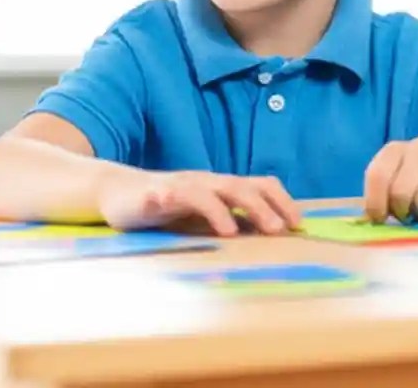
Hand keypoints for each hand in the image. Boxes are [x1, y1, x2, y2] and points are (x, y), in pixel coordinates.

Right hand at [97, 170, 302, 235]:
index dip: (282, 201)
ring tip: (234, 232)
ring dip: (225, 209)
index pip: (260, 185)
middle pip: (240, 187)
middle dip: (262, 207)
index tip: (299, 225)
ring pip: (209, 190)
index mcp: (222, 187)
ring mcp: (180, 186)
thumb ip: (234, 219)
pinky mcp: (154, 195)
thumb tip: (272, 236)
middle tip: (279, 231)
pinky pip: (170, 196)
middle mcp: (206, 182)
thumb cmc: (168, 206)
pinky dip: (182, 202)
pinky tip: (189, 216)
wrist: (118, 192)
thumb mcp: (206, 213)